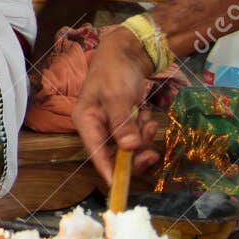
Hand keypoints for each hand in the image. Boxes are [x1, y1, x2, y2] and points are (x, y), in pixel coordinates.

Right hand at [73, 25, 161, 183]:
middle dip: (136, 153)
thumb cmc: (115, 70)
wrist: (128, 50)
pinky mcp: (125, 119)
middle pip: (115, 153)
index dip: (108, 171)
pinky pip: (137, 134)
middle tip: (153, 152)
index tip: (120, 188)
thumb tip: (129, 148)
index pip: (96, 152)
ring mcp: (112, 123)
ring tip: (149, 121)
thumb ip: (122, 123)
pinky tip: (149, 116)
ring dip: (144, 137)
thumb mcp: (118, 96)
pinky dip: (146, 128)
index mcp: (86, 120)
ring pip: (130, 145)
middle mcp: (96, 125)